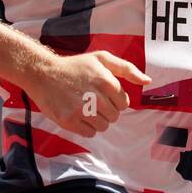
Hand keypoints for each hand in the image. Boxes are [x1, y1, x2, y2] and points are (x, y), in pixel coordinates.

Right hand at [25, 51, 150, 137]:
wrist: (43, 73)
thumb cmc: (75, 66)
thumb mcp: (101, 58)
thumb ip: (127, 68)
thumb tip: (148, 81)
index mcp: (106, 80)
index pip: (124, 103)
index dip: (114, 100)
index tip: (102, 93)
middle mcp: (95, 96)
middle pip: (114, 116)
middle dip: (106, 110)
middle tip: (91, 99)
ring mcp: (81, 110)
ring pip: (103, 126)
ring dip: (96, 119)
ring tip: (84, 107)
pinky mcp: (69, 120)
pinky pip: (89, 133)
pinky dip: (86, 127)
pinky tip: (77, 114)